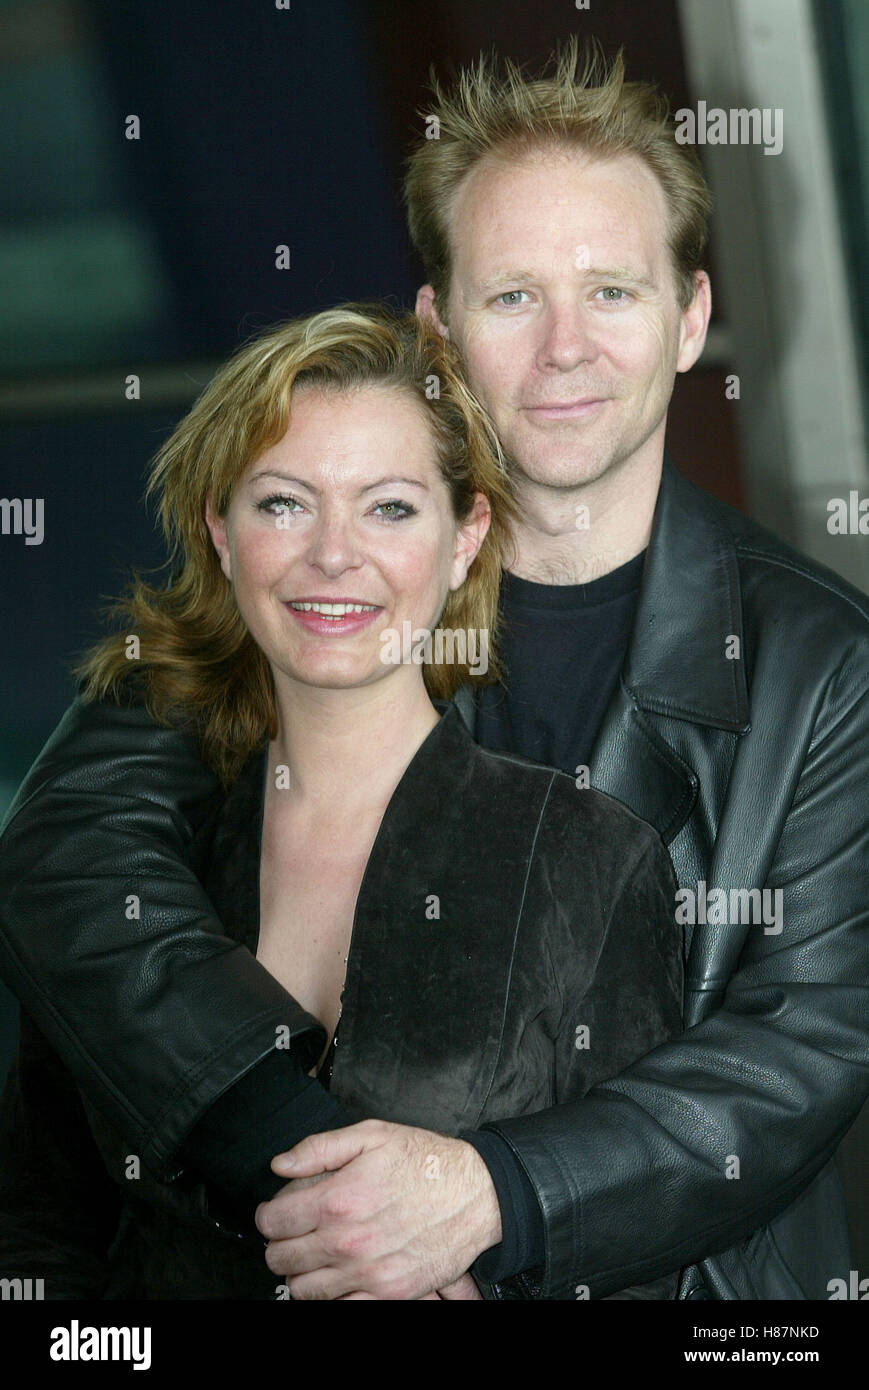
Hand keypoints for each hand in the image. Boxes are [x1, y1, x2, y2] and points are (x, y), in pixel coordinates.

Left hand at [256, 1119, 500, 1298]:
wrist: (477, 1194)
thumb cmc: (425, 1161)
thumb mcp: (372, 1136)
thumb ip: (319, 1148)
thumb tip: (280, 1165)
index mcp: (338, 1200)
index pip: (273, 1221)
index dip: (268, 1214)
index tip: (276, 1211)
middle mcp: (347, 1242)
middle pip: (281, 1259)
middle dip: (280, 1243)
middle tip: (294, 1232)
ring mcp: (366, 1274)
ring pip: (303, 1290)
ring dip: (301, 1272)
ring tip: (314, 1253)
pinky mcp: (388, 1294)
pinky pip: (339, 1306)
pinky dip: (331, 1293)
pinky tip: (340, 1272)